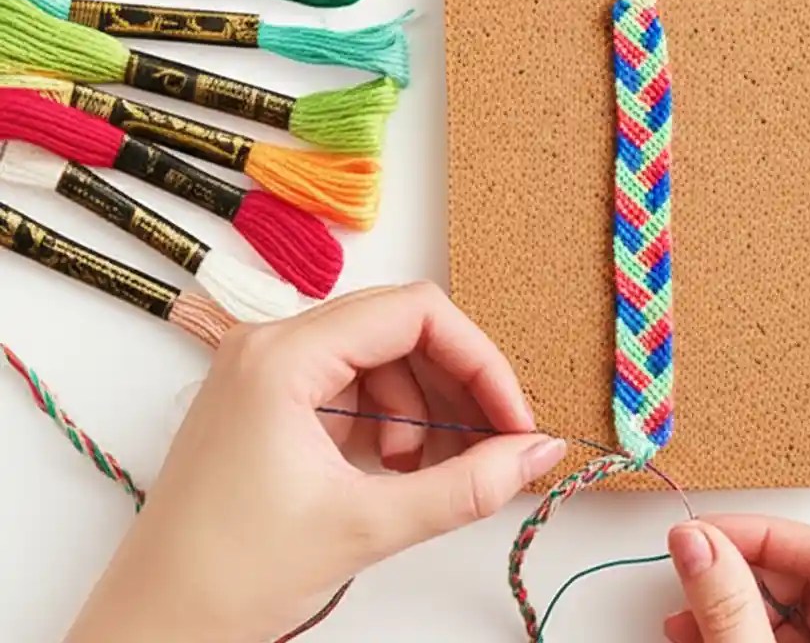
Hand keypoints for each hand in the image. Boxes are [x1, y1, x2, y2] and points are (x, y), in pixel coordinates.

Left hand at [64, 283, 566, 642]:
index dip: (478, 361)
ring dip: (422, 410)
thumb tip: (539, 451)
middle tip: (494, 444)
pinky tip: (394, 473)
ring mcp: (265, 375)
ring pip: (380, 360)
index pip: (413, 313)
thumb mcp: (367, 527)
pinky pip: (351, 389)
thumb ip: (468, 486)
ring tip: (426, 475)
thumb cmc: (230, 576)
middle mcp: (269, 348)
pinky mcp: (267, 406)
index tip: (512, 420)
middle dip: (456, 387)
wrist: (156, 627)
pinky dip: (389, 424)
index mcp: (281, 357)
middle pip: (399, 329)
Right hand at [664, 515, 809, 642]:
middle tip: (692, 565)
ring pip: (800, 622)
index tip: (709, 532)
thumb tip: (696, 543)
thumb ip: (729, 608)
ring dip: (735, 608)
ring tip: (684, 615)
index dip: (769, 534)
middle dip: (743, 572)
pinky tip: (700, 637)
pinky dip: (746, 636)